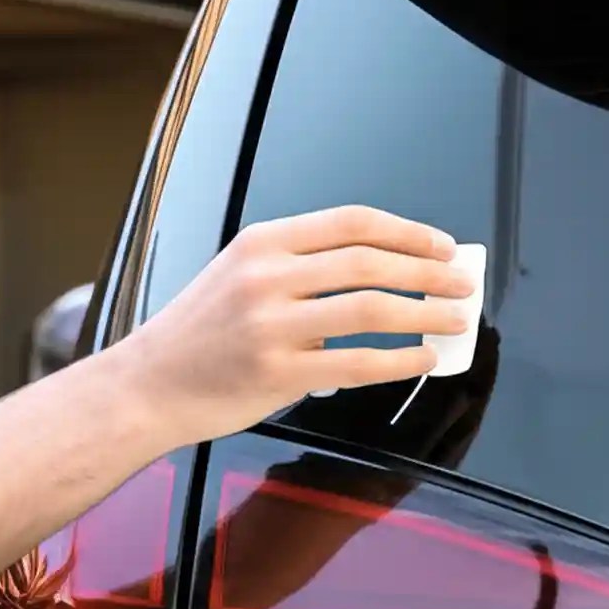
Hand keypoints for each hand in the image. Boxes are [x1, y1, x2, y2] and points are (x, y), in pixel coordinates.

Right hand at [112, 205, 474, 449]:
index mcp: (262, 243)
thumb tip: (381, 268)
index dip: (407, 231)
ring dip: (425, 313)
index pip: (351, 222)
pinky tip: (423, 359)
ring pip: (371, 309)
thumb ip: (300, 265)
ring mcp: (271, 325)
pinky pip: (356, 364)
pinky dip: (399, 361)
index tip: (441, 244)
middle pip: (369, 262)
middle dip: (428, 271)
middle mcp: (267, 276)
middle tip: (462, 282)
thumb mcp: (239, 274)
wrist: (146, 385)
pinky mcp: (277, 373)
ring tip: (454, 319)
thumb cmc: (198, 333)